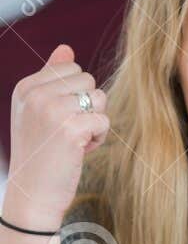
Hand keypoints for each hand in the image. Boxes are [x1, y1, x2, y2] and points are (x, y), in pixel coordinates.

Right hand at [5, 44, 108, 232]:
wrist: (32, 195)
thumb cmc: (41, 154)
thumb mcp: (38, 112)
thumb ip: (51, 78)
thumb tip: (67, 48)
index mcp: (26, 87)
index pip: (72, 68)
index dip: (75, 95)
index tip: (59, 119)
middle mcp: (37, 94)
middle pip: (89, 80)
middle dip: (88, 106)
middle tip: (69, 132)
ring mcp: (52, 110)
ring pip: (99, 98)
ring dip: (95, 121)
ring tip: (75, 141)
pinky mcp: (71, 129)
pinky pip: (104, 120)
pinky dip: (99, 137)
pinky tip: (81, 151)